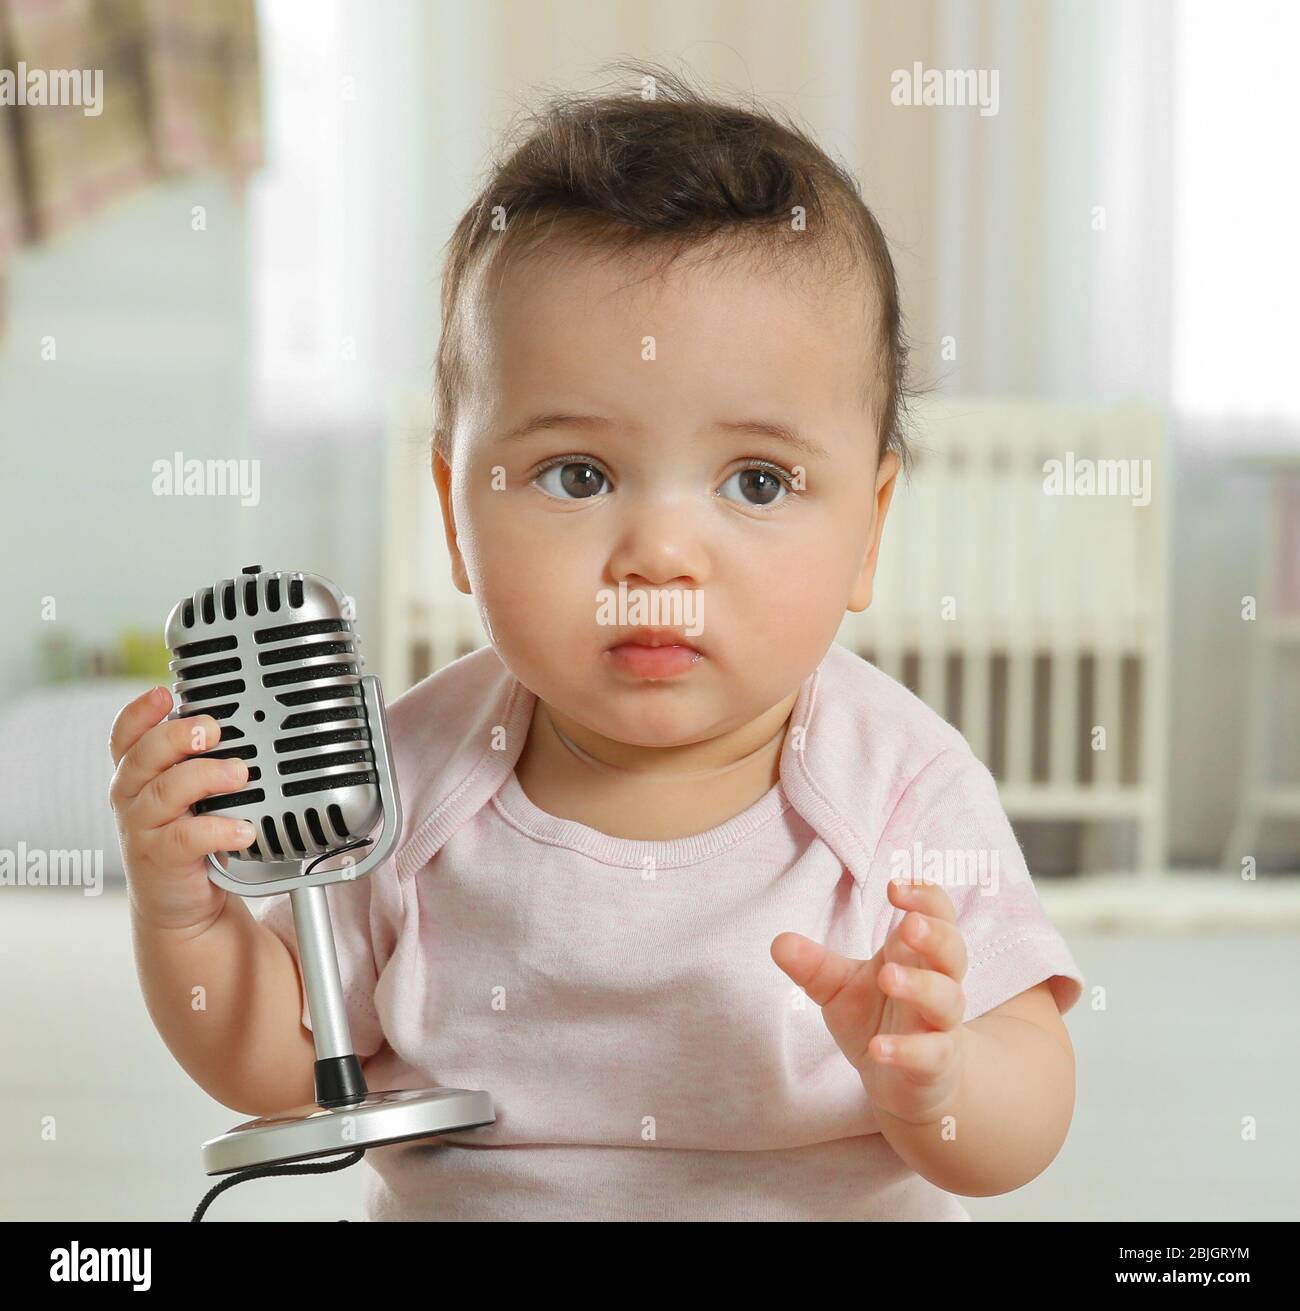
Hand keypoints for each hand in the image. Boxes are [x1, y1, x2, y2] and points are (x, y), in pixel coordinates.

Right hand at [108, 686, 257, 932]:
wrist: (181, 902)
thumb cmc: (190, 836)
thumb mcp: (190, 793)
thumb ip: (203, 761)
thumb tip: (247, 723)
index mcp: (138, 773)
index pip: (127, 735)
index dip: (140, 712)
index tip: (165, 693)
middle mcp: (133, 796)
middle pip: (144, 754)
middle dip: (177, 735)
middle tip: (213, 730)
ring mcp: (143, 827)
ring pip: (165, 790)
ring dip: (205, 776)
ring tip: (239, 774)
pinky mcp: (160, 858)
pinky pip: (187, 837)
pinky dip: (219, 829)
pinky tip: (244, 829)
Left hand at [770, 878, 968, 1124]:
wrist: (904, 1082)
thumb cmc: (877, 1018)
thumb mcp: (839, 988)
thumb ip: (814, 965)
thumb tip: (778, 942)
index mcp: (915, 954)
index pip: (937, 914)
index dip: (925, 896)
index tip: (894, 887)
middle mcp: (937, 983)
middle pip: (953, 951)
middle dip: (935, 935)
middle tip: (908, 925)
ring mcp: (939, 1024)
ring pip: (947, 999)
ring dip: (921, 986)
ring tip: (887, 976)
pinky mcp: (936, 1063)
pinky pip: (930, 1053)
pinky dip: (906, 1049)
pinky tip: (878, 1047)